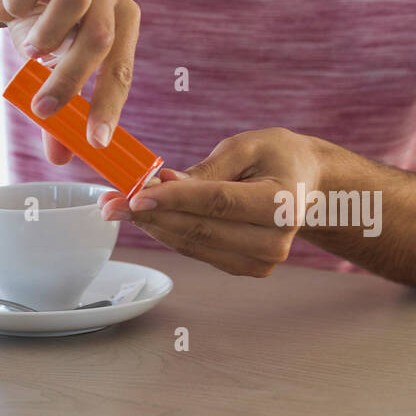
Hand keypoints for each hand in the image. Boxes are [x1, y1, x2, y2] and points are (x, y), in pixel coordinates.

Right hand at [0, 0, 140, 163]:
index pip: (122, 68)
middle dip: (70, 81)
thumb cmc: (35, 31)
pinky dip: (19, 6)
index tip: (95, 141)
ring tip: (29, 52)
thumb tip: (60, 157)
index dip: (109, 107)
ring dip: (48, 37)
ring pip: (75, 2)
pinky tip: (12, 10)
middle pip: (100, 38)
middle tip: (44, 110)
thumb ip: (58, 112)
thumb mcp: (47, 74)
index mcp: (119, 21)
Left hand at [98, 127, 325, 276]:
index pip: (218, 203)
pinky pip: (199, 251)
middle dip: (150, 215)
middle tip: (110, 202)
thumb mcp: (245, 147)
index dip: (174, 200)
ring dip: (152, 226)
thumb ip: (205, 170)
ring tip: (120, 205)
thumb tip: (160, 185)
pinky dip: (169, 233)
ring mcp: (263, 260)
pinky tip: (148, 216)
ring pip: (194, 245)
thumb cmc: (275, 157)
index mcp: (281, 203)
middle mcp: (275, 240)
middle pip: (201, 230)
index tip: (135, 193)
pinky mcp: (247, 268)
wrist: (305, 182)